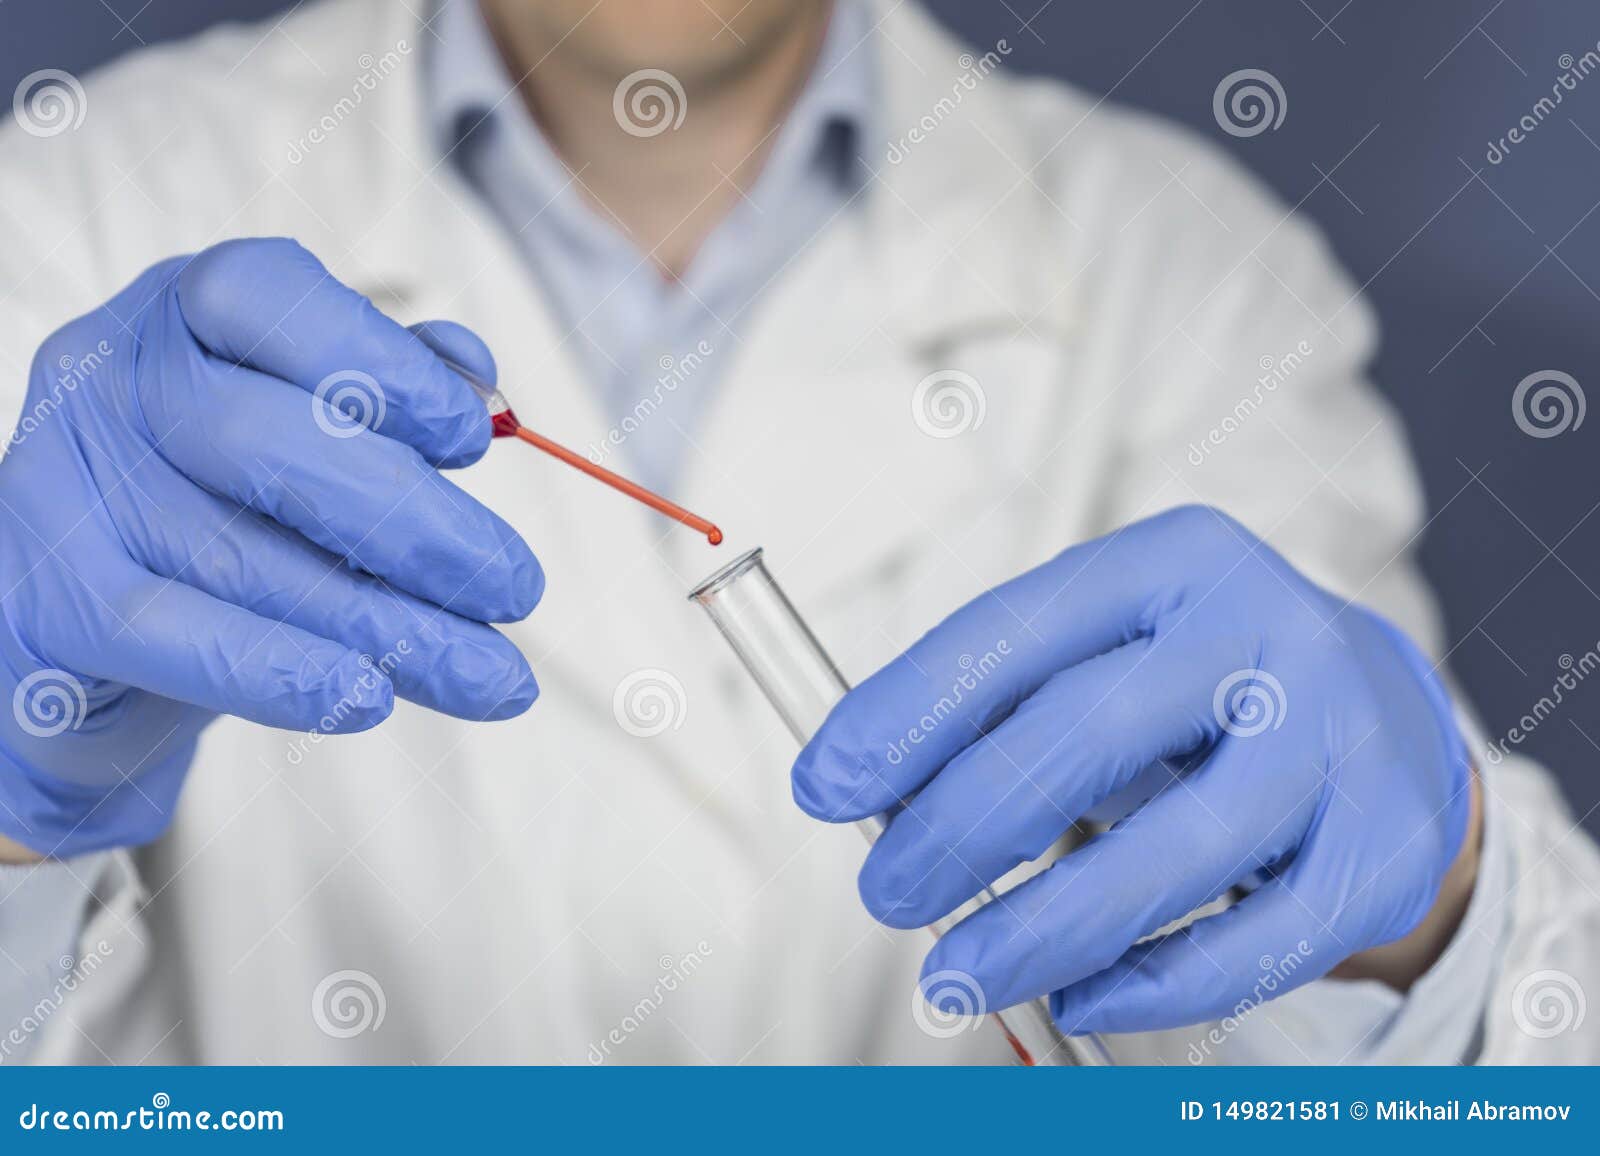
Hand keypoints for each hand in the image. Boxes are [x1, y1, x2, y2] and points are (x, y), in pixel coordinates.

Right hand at [0, 239, 542, 858]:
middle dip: (414, 524)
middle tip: (516, 589)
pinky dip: (280, 674)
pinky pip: (172, 637)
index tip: (474, 443)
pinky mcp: (43, 604)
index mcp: (179, 315)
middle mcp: (107, 381)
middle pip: (263, 441)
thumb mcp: (311, 429)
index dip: (379, 363)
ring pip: (242, 559)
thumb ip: (388, 393)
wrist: (89, 631)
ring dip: (389, 625)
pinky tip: (369, 699)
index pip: (264, 295)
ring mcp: (60, 489)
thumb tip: (481, 384)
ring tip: (493, 677)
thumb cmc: (231, 506)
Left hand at [791, 505, 1473, 1033]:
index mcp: (1176, 562)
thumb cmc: (1197, 686)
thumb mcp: (1109, 650)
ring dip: (1041, 929)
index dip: (911, 710)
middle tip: (884, 890)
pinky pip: (1257, 945)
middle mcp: (1267, 635)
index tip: (828, 783)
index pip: (1018, 629)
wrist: (1384, 716)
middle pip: (1086, 734)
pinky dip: (1152, 985)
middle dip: (963, 825)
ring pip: (1173, 854)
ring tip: (952, 974)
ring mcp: (1339, 742)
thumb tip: (862, 789)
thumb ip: (999, 705)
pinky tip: (1074, 997)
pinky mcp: (1384, 851)